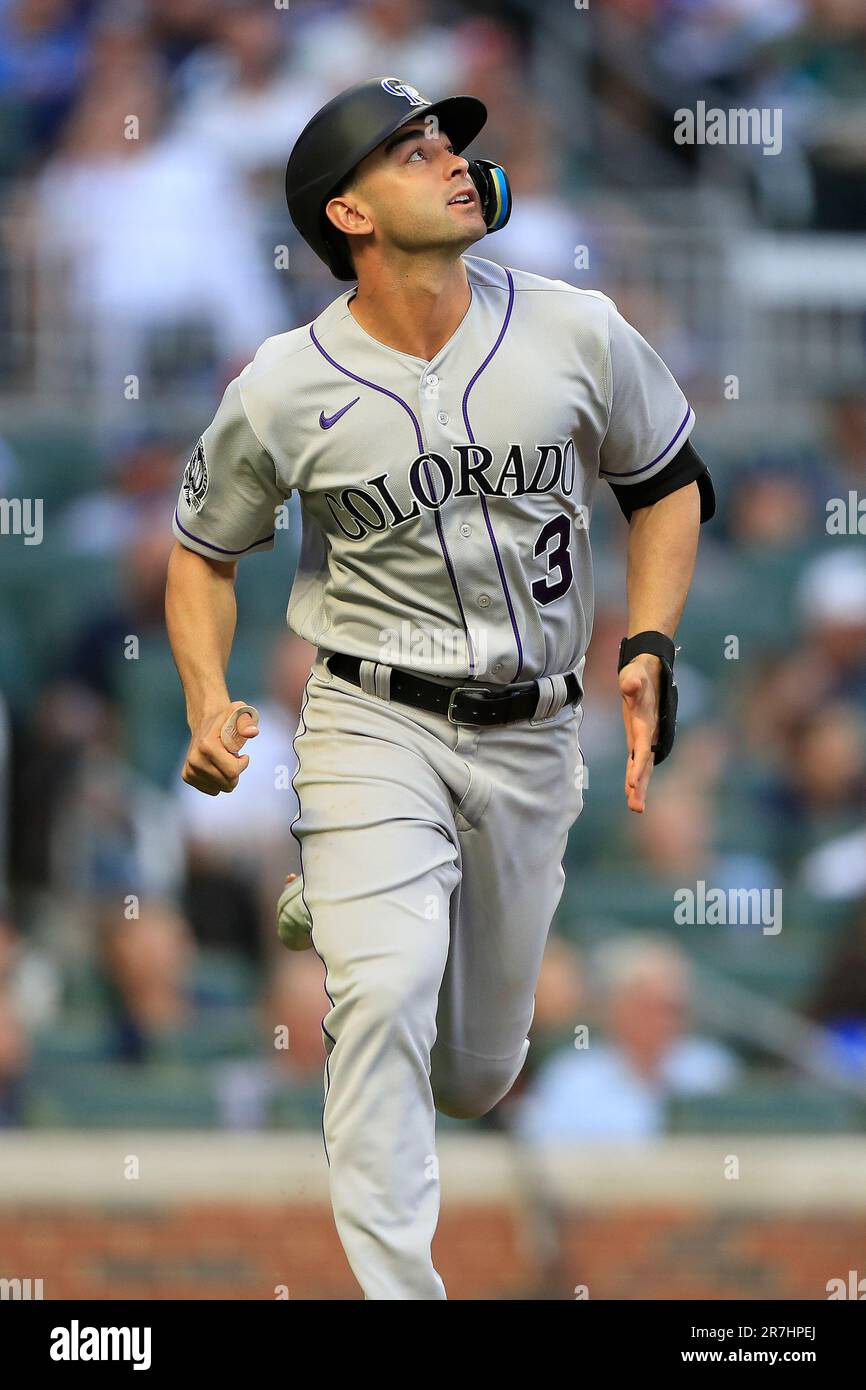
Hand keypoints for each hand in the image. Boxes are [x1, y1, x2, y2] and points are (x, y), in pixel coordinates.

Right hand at [182, 700, 258, 795]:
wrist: (204, 723)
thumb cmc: (226, 720)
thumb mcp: (239, 714)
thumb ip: (246, 722)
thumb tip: (252, 732)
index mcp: (206, 745)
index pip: (233, 771)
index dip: (242, 764)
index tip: (242, 755)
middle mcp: (194, 759)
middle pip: (227, 783)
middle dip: (235, 773)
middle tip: (232, 758)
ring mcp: (189, 769)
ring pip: (220, 788)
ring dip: (227, 777)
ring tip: (223, 761)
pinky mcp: (187, 776)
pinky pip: (212, 790)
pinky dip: (218, 782)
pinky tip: (215, 767)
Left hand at [619, 653, 661, 813]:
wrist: (650, 670)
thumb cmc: (639, 672)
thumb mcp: (634, 674)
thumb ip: (633, 682)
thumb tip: (631, 684)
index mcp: (645, 723)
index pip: (642, 748)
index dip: (638, 765)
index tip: (633, 783)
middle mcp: (648, 733)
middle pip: (645, 764)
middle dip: (641, 786)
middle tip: (636, 808)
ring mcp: (645, 737)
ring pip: (643, 766)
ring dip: (639, 787)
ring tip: (636, 808)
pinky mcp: (639, 737)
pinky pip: (637, 760)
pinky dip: (635, 775)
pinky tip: (632, 791)